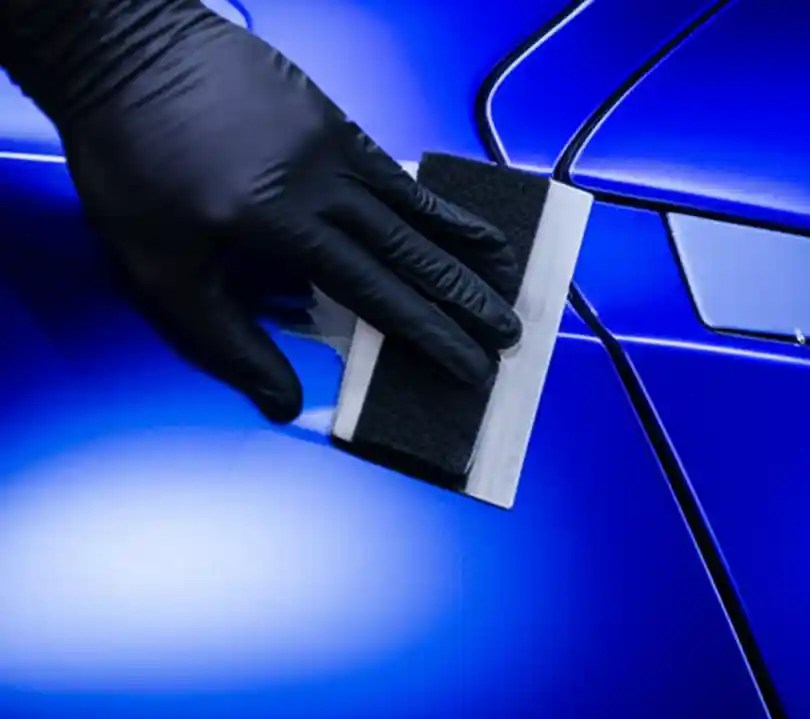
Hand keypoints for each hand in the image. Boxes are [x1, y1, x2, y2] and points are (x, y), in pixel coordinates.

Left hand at [3, 0, 520, 420]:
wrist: (124, 54)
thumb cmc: (130, 165)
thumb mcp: (160, 271)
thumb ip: (229, 340)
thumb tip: (285, 400)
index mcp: (281, 225)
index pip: (377, 294)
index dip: (430, 335)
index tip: (470, 364)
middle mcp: (322, 184)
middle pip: (412, 253)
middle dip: (467, 299)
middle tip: (512, 331)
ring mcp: (332, 144)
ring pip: (413, 209)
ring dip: (464, 247)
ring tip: (507, 274)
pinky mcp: (331, 117)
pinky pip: (394, 169)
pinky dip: (429, 200)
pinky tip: (451, 219)